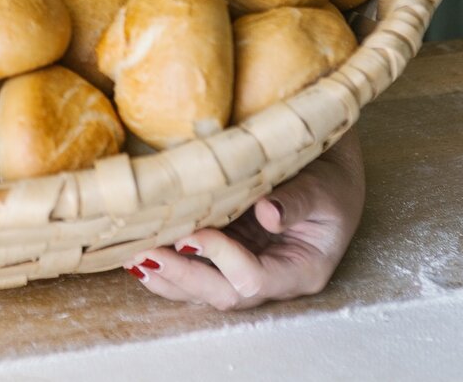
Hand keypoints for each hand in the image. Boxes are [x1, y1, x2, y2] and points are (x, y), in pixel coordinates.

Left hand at [123, 128, 364, 309]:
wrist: (326, 168)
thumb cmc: (330, 177)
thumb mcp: (325, 186)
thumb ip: (299, 200)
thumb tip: (268, 214)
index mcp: (302, 269)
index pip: (255, 279)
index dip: (221, 260)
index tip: (192, 232)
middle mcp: (272, 279)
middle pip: (223, 294)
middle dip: (182, 276)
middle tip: (145, 252)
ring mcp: (247, 269)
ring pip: (203, 290)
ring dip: (166, 276)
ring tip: (132, 255)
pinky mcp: (228, 255)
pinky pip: (195, 271)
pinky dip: (167, 264)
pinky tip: (139, 251)